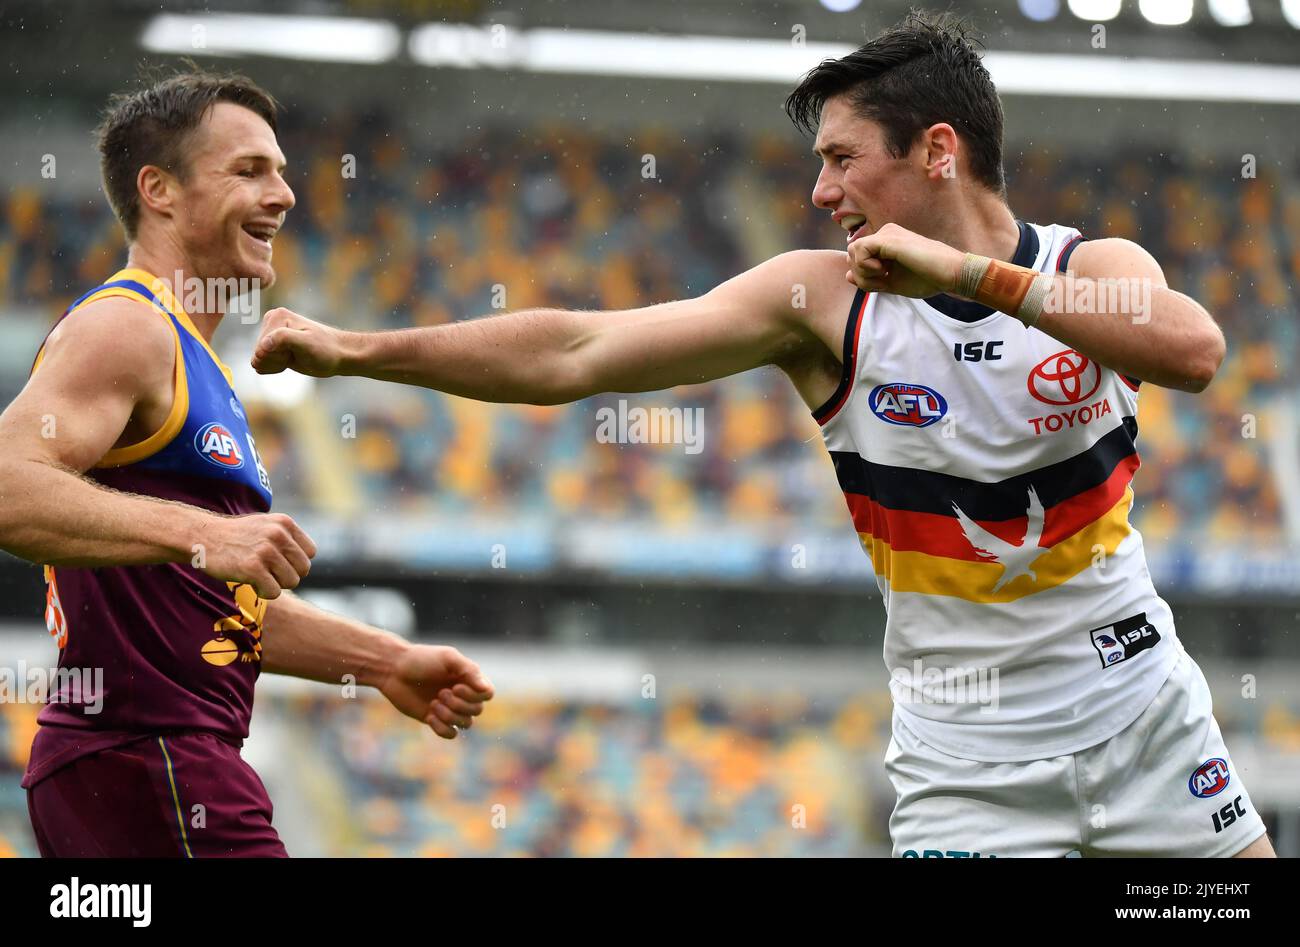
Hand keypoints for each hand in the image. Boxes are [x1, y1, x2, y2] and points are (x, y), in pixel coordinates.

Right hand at [196, 512, 316, 599]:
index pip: (311, 552)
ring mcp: (265, 551)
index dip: (296, 562)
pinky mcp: (252, 568)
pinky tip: (252, 584)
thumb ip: (287, 539)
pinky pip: (274, 592)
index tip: (279, 563)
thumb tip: (307, 564)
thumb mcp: (266, 526)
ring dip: (276, 584)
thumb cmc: (236, 536)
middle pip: (304, 569)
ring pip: (291, 582)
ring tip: (259, 576)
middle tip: (268, 573)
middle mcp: (278, 534)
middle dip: (288, 575)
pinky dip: (264, 593)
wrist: (202, 537)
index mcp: (284, 523)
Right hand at [252, 308, 350, 376]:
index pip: (261, 348)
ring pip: (259, 360)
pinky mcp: (273, 346)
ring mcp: (271, 335)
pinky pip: (262, 363)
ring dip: (277, 364)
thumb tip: (262, 344)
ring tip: (294, 356)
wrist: (338, 355)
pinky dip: (276, 367)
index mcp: (276, 317)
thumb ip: (284, 339)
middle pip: (258, 355)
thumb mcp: (307, 344)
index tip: (296, 351)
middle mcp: (271, 323)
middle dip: (277, 360)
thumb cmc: (326, 349)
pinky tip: (290, 360)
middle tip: (296, 355)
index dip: (278, 356)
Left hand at [379, 644, 494, 739]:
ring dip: (449, 716)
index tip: (455, 687)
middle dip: (459, 705)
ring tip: (433, 703)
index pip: (487, 694)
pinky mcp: (435, 720)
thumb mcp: (448, 658)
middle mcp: (462, 694)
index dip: (475, 695)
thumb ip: (469, 671)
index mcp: (468, 678)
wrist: (393, 670)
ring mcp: (449, 708)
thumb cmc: (421, 659)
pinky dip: (442, 728)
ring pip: (466, 724)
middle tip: (440, 693)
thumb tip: (486, 689)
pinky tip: (429, 716)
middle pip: (477, 710)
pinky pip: (451, 734)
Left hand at [846, 223, 964, 298]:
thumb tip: (847, 275)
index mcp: (887, 243)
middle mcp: (885, 234)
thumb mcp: (892, 283)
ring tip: (883, 276)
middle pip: (851, 254)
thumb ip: (870, 280)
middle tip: (880, 282)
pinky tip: (883, 270)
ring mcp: (887, 234)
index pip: (857, 257)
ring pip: (852, 251)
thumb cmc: (927, 278)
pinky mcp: (888, 238)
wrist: (951, 274)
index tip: (880, 285)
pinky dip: (865, 265)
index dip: (862, 276)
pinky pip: (859, 249)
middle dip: (860, 274)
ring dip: (862, 271)